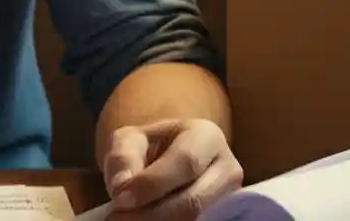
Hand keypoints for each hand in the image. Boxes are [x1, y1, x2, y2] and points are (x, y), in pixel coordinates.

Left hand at [101, 118, 242, 219]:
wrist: (167, 161)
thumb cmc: (149, 146)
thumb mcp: (129, 139)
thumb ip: (123, 157)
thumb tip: (121, 187)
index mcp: (206, 136)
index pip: (185, 162)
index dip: (152, 184)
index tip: (120, 199)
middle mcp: (227, 167)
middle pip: (194, 199)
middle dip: (152, 213)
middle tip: (118, 218)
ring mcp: (231, 197)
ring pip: (197, 219)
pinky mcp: (225, 216)